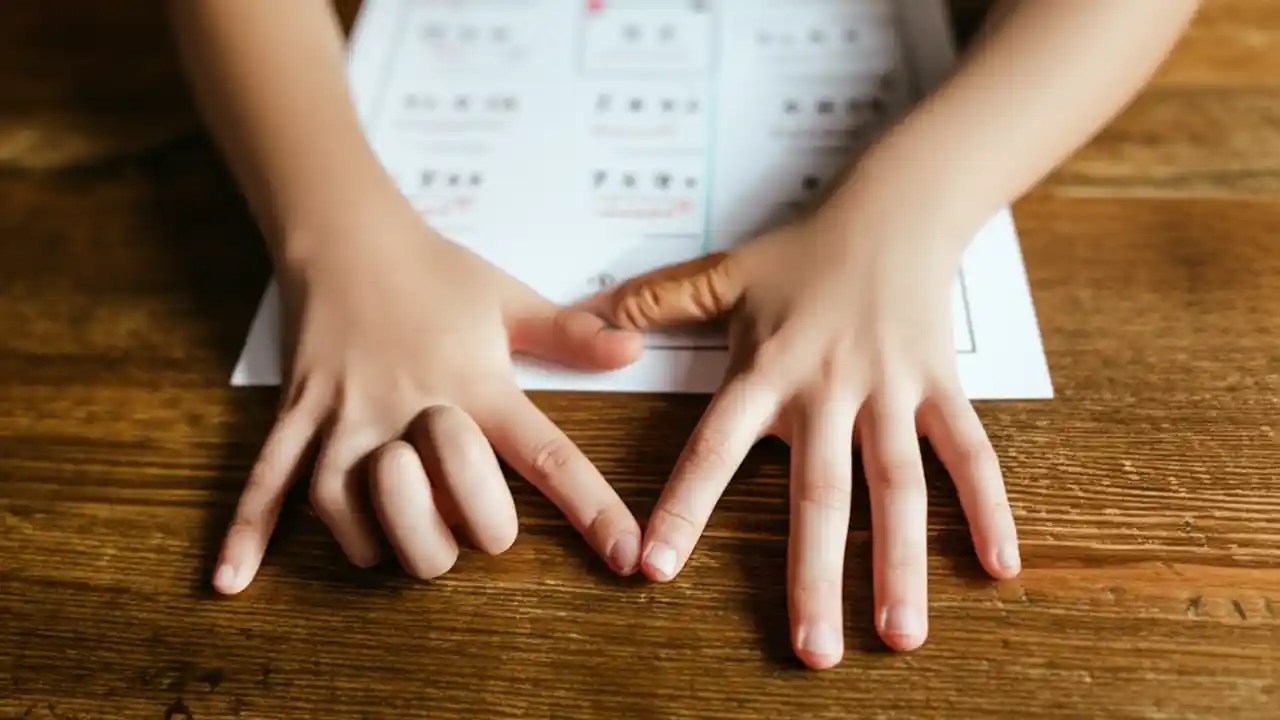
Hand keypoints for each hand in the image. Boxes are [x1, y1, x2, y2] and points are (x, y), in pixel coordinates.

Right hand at [213, 198, 645, 593]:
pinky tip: (232, 583)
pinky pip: (268, 480)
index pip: (547, 456)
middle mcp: (411, 408)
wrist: (346, 231)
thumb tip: (636, 349)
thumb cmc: (436, 272)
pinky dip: (247, 532)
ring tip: (398, 540)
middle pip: (444, 513)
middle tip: (474, 522)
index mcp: (476, 385)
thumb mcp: (510, 299)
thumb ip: (572, 333)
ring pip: (352, 509)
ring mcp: (346, 414)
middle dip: (468, 532)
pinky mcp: (299, 414)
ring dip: (380, 538)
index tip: (627, 555)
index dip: (592, 510)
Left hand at [597, 201, 1019, 665]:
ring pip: (898, 488)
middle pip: (821, 494)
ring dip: (900, 565)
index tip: (659, 568)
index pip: (715, 446)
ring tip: (902, 636)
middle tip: (814, 654)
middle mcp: (829, 389)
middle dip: (816, 577)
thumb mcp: (722, 271)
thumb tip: (585, 317)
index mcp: (766, 368)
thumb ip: (655, 300)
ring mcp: (892, 391)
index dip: (686, 506)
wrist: (893, 210)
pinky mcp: (941, 387)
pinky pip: (968, 453)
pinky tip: (998, 567)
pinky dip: (986, 507)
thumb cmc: (802, 249)